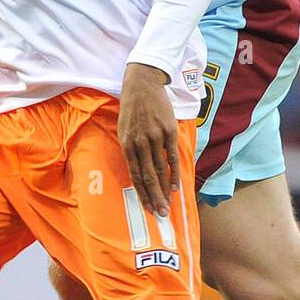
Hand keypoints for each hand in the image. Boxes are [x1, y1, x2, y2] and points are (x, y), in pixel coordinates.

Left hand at [117, 62, 178, 217]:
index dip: (142, 194)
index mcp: (126, 144)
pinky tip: (175, 186)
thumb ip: (130, 149)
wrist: (142, 84)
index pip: (134, 175)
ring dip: (163, 190)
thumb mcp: (124, 128)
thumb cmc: (132, 108)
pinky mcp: (168, 130)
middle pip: (147, 177)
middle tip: (161, 215)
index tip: (148, 209)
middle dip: (154, 198)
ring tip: (168, 205)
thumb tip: (139, 170)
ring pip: (159, 169)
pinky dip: (174, 173)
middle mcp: (140, 143)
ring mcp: (155, 137)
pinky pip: (172, 156)